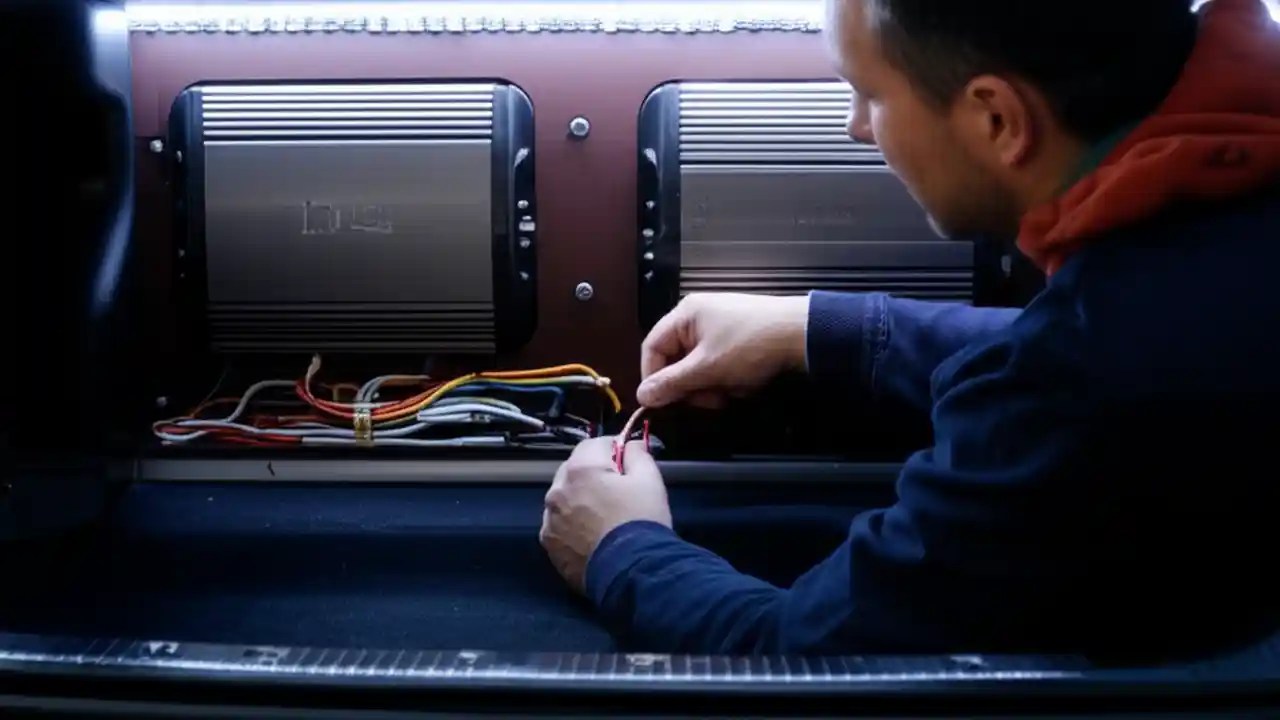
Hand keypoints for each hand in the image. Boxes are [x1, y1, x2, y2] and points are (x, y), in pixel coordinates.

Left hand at [540, 437, 671, 593]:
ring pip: (564, 498)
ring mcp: (550, 520)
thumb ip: (637, 454)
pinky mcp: (550, 545)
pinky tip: (592, 535)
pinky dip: (572, 524)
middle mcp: (557, 491)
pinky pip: (560, 524)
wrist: (631, 572)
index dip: (614, 449)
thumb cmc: (641, 521)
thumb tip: (630, 444)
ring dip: (580, 499)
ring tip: (605, 517)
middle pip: (574, 470)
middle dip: (593, 474)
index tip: (628, 462)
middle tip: (618, 491)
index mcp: (580, 470)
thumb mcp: (649, 479)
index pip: (594, 444)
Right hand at [638, 293, 809, 408]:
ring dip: (711, 385)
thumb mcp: (707, 368)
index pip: (652, 348)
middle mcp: (697, 318)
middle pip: (676, 360)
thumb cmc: (750, 346)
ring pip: (698, 367)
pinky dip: (727, 379)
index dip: (653, 377)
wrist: (803, 334)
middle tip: (709, 400)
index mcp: (685, 315)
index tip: (663, 402)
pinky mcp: (737, 339)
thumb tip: (641, 396)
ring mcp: (719, 328)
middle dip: (691, 385)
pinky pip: (718, 365)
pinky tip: (743, 383)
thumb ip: (672, 383)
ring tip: (732, 389)